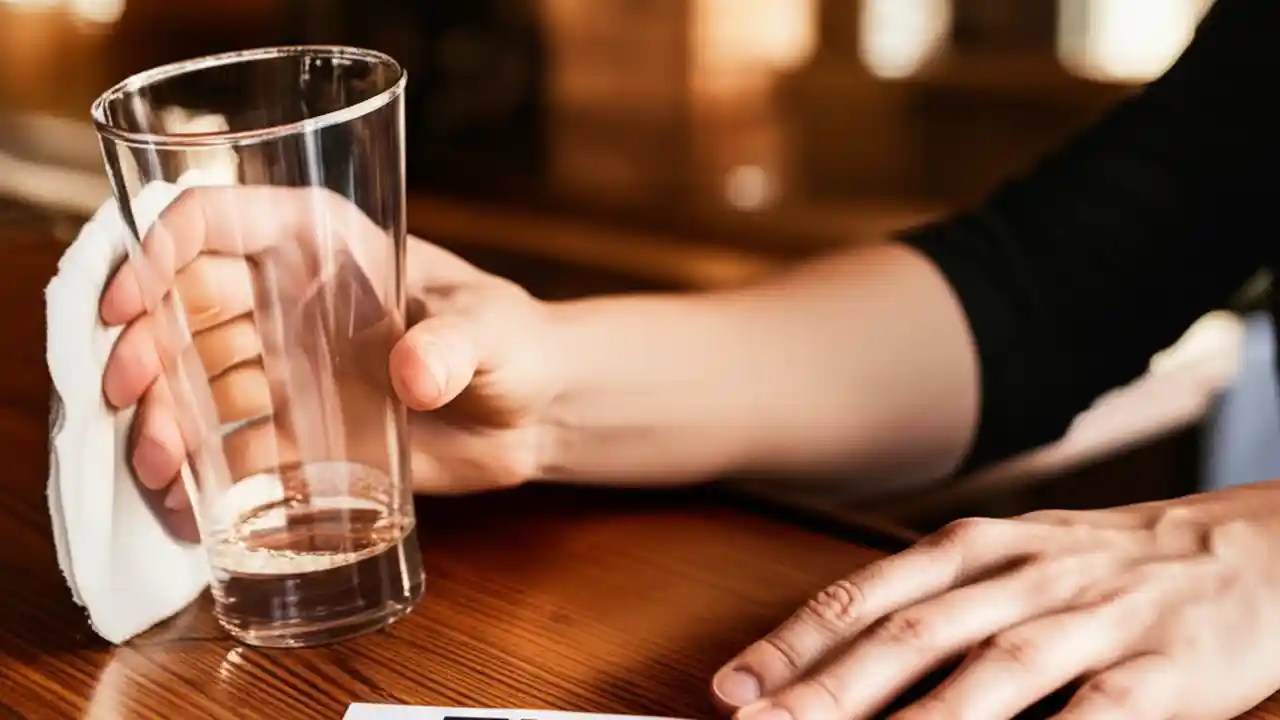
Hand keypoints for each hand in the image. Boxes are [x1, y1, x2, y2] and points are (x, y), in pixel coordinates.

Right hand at [101, 186, 560, 537]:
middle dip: (144, 348)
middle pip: (183, 308)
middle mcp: (287, 299)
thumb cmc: (515, 344)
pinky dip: (201, 476)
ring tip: (158, 470)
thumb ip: (455, 346)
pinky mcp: (299, 430)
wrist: (534, 416)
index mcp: (320, 242)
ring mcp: (287, 367)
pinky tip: (183, 508)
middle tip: (126, 397)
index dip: (156, 253)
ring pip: (196, 383)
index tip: (126, 305)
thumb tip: (413, 374)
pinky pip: (230, 448)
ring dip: (164, 421)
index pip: (214, 220)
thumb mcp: (491, 333)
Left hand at [712, 483, 1279, 719]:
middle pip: (909, 637)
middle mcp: (1022, 577)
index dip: (792, 644)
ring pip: (990, 673)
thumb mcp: (1014, 558)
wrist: (1251, 546)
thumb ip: (936, 599)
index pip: (865, 598)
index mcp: (977, 550)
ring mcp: (1092, 620)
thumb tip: (839, 652)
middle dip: (826, 690)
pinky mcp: (1162, 670)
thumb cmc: (1110, 562)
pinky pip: (1094, 714)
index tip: (731, 688)